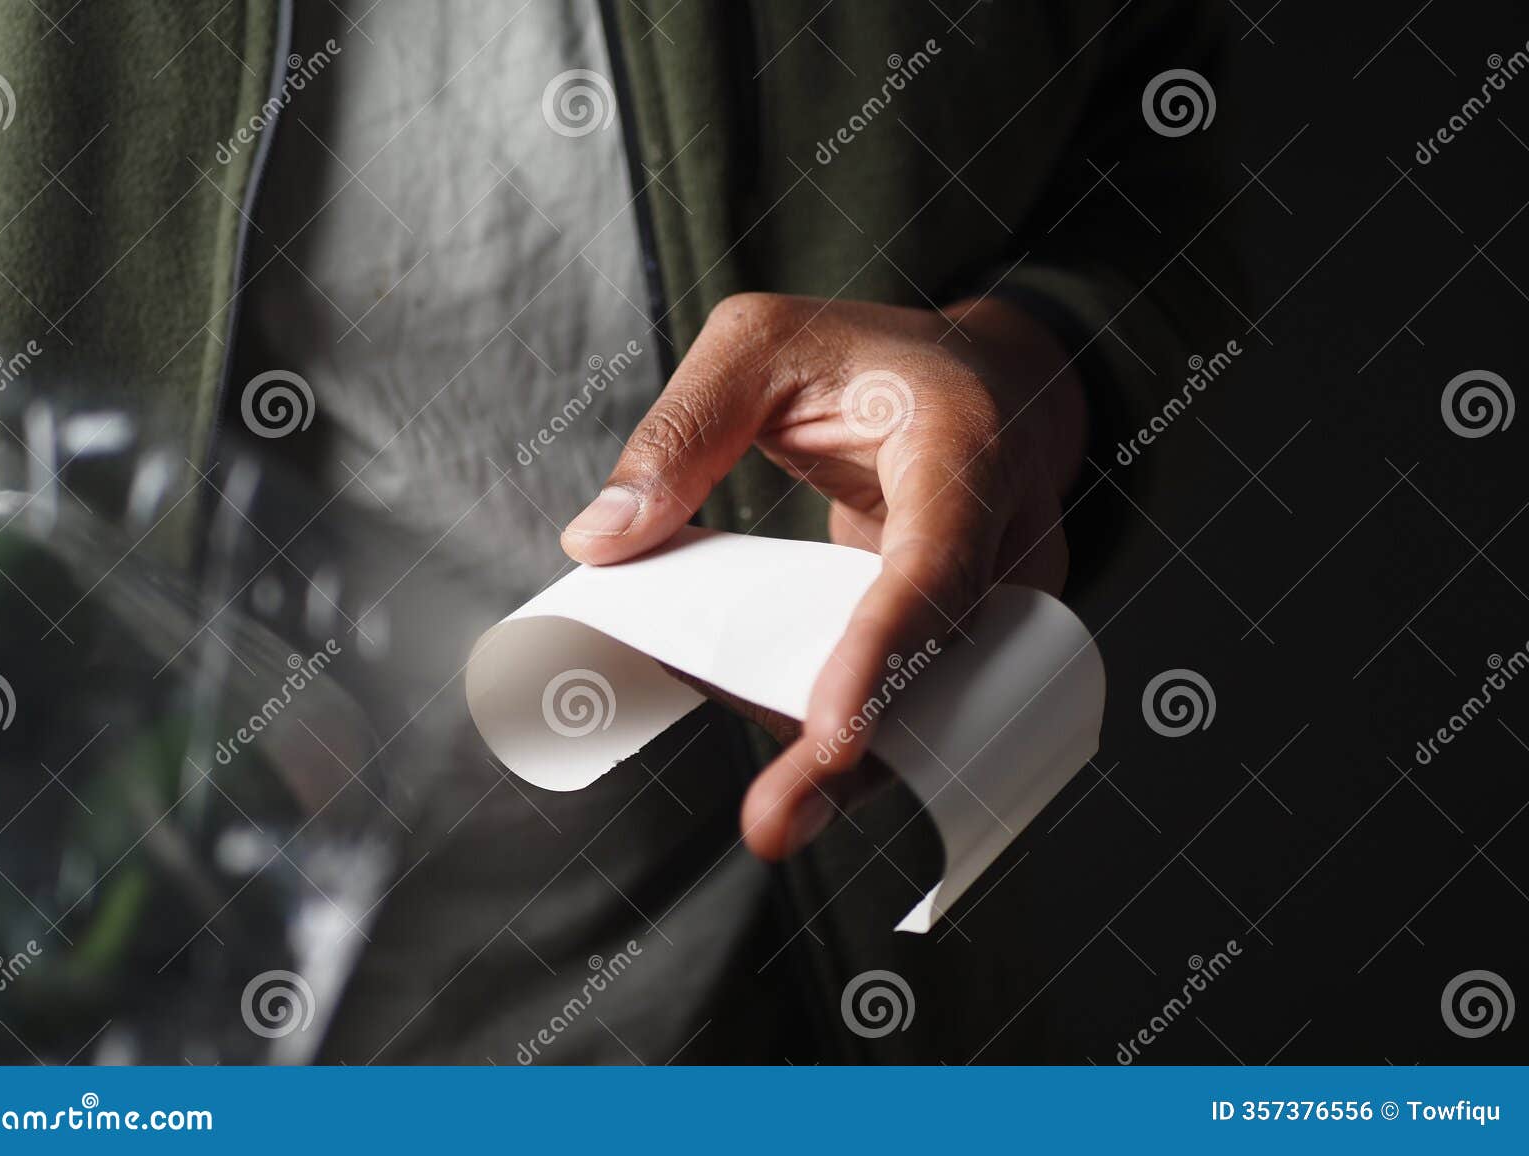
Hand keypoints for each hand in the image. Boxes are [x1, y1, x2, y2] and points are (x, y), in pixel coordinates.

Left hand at [561, 293, 1086, 859]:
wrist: (993, 384)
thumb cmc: (873, 356)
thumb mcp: (761, 344)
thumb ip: (682, 432)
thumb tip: (601, 540)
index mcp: (964, 445)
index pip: (935, 561)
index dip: (884, 652)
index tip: (831, 736)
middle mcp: (1002, 536)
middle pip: (940, 667)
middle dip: (860, 757)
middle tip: (774, 824)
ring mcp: (999, 599)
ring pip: (930, 704)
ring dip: (843, 755)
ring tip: (768, 801)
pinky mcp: (972, 638)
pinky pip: (907, 694)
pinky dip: (837, 717)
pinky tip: (771, 726)